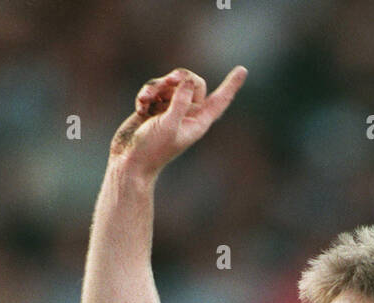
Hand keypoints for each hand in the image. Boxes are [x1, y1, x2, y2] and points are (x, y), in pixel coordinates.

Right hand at [110, 65, 246, 175]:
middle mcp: (187, 114)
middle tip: (169, 81)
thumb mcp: (169, 125)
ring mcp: (171, 110)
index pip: (220, 100)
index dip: (231, 85)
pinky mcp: (154, 107)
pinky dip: (146, 94)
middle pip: (192, 82)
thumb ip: (180, 102)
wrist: (130, 162)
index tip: (243, 69)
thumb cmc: (152, 149)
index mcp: (198, 122)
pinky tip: (140, 107)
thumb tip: (187, 80)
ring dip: (156, 86)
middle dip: (179, 77)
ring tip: (145, 100)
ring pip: (170, 83)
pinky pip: (154, 89)